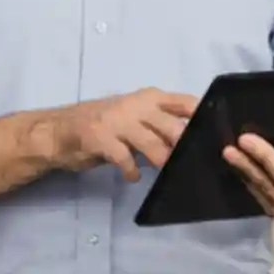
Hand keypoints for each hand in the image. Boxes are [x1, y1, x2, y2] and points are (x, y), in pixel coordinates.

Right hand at [45, 87, 197, 181]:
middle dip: (184, 147)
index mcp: (151, 97)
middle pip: (174, 127)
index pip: (186, 103)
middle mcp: (137, 105)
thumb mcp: (136, 117)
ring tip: (165, 172)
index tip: (213, 138)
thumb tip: (192, 142)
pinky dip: (131, 170)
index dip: (202, 119)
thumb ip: (160, 125)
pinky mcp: (101, 138)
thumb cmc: (105, 124)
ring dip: (162, 161)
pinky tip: (131, 176)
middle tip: (190, 163)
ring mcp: (118, 120)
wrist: (60, 129)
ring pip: (153, 144)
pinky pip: (124, 158)